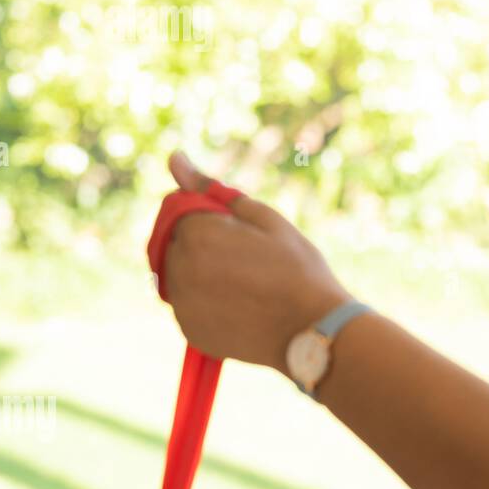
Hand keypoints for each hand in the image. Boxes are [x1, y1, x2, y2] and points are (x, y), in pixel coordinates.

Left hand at [162, 151, 354, 370]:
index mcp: (197, 233)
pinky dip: (206, 302)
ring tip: (245, 284)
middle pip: (176, 243)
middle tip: (246, 259)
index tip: (238, 231)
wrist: (314, 328)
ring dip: (200, 273)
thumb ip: (211, 188)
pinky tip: (240, 306)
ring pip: (178, 275)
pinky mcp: (189, 331)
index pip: (179, 210)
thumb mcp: (263, 218)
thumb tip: (174, 158)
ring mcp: (182, 303)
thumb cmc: (297, 267)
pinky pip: (187, 307)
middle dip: (201, 243)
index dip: (208, 216)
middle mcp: (180, 268)